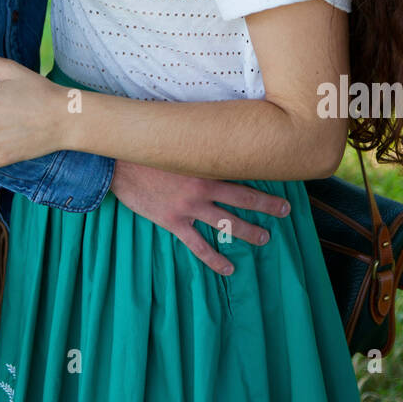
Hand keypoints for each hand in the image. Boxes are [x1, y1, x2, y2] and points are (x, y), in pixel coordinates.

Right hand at [110, 159, 290, 275]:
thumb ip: (194, 143)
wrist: (117, 163)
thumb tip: (211, 132)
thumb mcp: (174, 141)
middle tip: (284, 212)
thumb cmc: (145, 148)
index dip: (260, 175)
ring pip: (226, 223)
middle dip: (265, 206)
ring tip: (264, 238)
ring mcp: (188, 207)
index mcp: (203, 164)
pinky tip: (228, 268)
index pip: (240, 171)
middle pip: (242, 199)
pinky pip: (198, 245)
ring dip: (248, 231)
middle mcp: (201, 188)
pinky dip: (214, 258)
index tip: (276, 177)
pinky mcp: (173, 222)